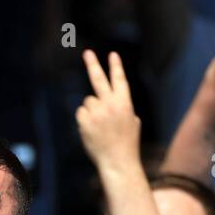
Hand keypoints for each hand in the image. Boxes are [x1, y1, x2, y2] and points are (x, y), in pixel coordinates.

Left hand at [76, 49, 140, 170]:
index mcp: (125, 103)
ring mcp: (97, 112)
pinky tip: (92, 130)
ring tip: (100, 127)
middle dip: (93, 64)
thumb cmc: (127, 144)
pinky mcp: (86, 121)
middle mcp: (111, 104)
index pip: (119, 80)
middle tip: (87, 53)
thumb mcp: (133, 124)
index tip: (112, 54)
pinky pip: (81, 112)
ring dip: (92, 111)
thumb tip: (113, 104)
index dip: (116, 67)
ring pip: (88, 102)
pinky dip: (84, 120)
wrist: (118, 161)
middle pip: (99, 80)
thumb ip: (124, 110)